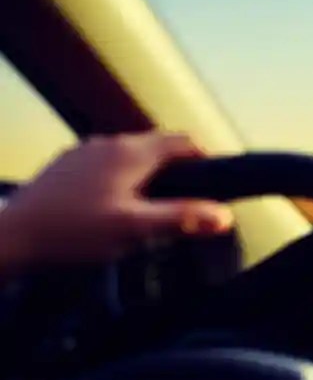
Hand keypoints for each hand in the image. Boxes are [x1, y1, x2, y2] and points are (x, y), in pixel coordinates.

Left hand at [0, 132, 233, 277]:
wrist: (10, 238)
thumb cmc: (72, 233)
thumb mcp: (134, 229)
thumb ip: (182, 218)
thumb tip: (225, 215)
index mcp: (131, 153)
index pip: (183, 142)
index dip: (205, 159)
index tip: (217, 182)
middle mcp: (108, 143)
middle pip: (157, 145)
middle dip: (179, 167)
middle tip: (190, 199)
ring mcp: (83, 152)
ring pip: (130, 154)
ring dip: (149, 172)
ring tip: (154, 204)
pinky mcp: (65, 166)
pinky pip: (106, 163)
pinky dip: (121, 178)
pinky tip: (114, 205)